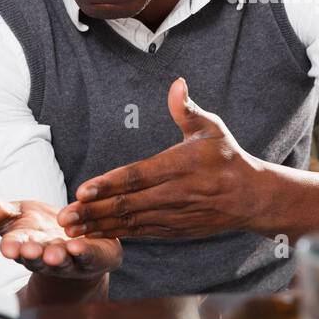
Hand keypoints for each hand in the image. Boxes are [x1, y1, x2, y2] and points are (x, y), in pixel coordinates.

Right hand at [0, 192, 120, 278]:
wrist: (74, 243)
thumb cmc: (39, 229)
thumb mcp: (12, 214)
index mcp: (23, 244)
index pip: (14, 246)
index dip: (11, 247)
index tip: (7, 247)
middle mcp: (44, 256)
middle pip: (37, 257)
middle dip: (33, 255)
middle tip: (31, 251)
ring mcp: (69, 260)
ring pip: (63, 260)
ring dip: (59, 257)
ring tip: (57, 253)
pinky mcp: (94, 257)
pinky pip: (90, 256)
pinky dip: (86, 252)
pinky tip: (81, 246)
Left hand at [57, 78, 264, 240]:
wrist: (254, 198)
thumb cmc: (228, 157)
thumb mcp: (212, 128)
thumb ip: (187, 109)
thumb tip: (176, 83)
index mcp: (180, 166)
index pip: (137, 176)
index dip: (109, 184)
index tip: (83, 189)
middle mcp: (175, 193)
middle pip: (128, 204)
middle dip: (93, 210)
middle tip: (64, 216)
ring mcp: (174, 215)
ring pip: (130, 222)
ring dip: (98, 225)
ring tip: (71, 229)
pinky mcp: (174, 230)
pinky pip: (140, 233)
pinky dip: (116, 234)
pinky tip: (93, 235)